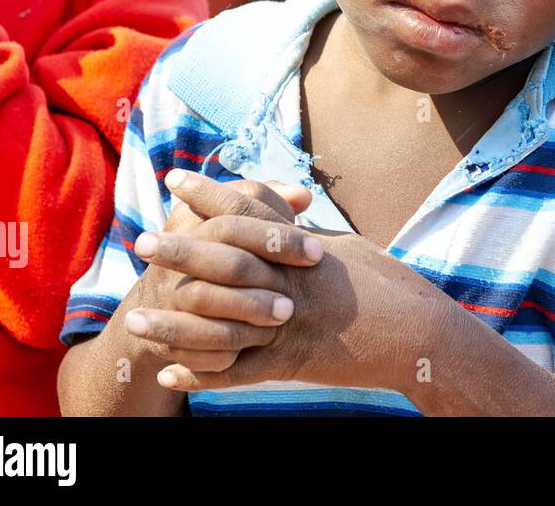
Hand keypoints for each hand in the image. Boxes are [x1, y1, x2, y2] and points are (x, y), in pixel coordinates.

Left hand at [143, 172, 453, 393]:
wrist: (419, 335)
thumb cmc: (391, 288)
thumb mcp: (347, 249)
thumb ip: (305, 237)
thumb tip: (280, 219)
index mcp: (303, 250)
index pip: (247, 212)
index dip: (209, 194)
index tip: (175, 179)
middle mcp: (289, 284)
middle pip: (222, 261)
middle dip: (179, 250)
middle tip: (141, 241)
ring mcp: (286, 326)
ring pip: (216, 323)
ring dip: (172, 322)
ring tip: (135, 318)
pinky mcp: (289, 365)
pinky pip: (235, 373)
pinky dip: (199, 374)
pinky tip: (168, 374)